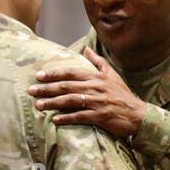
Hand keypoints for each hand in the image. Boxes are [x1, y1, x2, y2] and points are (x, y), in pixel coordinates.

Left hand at [28, 47, 147, 136]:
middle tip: (31, 90)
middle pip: (66, 86)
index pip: (71, 73)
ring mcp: (97, 102)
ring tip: (38, 105)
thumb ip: (98, 62)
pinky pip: (80, 116)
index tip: (39, 76)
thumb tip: (86, 50)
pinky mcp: (100, 116)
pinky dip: (66, 118)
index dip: (54, 74)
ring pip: (70, 101)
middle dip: (46, 88)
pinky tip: (55, 119)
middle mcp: (95, 88)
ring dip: (52, 103)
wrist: (138, 115)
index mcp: (96, 77)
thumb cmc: (123, 95)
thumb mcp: (112, 75)